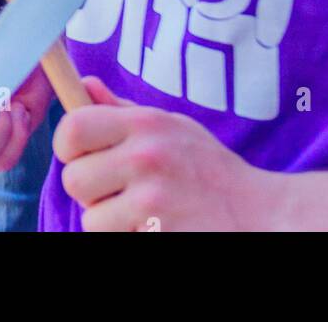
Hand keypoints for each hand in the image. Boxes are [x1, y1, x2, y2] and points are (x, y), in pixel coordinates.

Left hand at [53, 76, 271, 230]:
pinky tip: (154, 227)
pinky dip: (128, 238)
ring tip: (140, 211)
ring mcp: (152, 202)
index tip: (81, 154)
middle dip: (90, 190)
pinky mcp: (157, 236)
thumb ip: (123, 110)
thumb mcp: (172, 126)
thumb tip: (84, 86)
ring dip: (108, 221)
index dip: (68, 145)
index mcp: (146, 124)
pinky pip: (113, 240)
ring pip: (90, 219)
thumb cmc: (209, 169)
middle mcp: (146, 158)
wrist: (259, 215)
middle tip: (117, 189)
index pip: (74, 127)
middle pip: (74, 179)